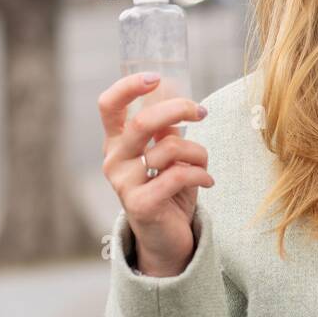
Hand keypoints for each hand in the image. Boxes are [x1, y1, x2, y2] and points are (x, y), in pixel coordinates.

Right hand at [99, 72, 212, 275]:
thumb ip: (165, 128)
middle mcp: (114, 160)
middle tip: (201, 111)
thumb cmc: (168, 189)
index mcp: (117, 142)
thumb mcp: (167, 153)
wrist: (166, 238)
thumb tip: (174, 92)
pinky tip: (207, 182)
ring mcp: (124, 184)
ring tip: (203, 165)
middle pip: (142, 121)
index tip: (155, 78)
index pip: (109, 106)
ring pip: (168, 148)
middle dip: (178, 109)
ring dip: (197, 152)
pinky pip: (179, 174)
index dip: (129, 86)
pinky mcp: (141, 204)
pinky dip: (201, 174)